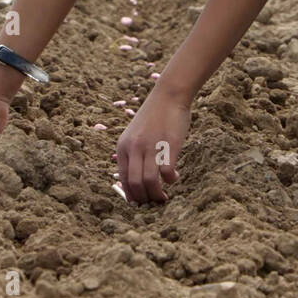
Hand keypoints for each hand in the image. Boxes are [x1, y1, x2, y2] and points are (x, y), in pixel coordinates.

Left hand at [115, 86, 192, 204]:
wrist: (168, 95)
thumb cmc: (154, 116)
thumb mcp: (135, 135)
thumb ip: (134, 154)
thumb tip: (138, 180)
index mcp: (123, 147)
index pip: (124, 179)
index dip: (132, 196)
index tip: (141, 203)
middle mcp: (134, 148)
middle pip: (135, 184)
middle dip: (145, 199)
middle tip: (154, 202)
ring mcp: (151, 147)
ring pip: (149, 181)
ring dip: (157, 194)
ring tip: (164, 196)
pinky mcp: (168, 145)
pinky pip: (166, 172)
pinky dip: (170, 180)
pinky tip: (174, 177)